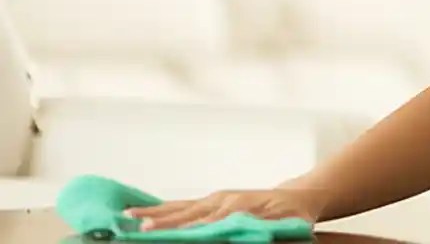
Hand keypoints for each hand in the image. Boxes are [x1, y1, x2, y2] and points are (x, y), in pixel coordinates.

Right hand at [123, 184, 329, 231]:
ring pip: (179, 209)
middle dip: (161, 224)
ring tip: (126, 220)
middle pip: (186, 216)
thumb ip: (264, 234)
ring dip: (153, 215)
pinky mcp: (213, 200)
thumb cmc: (293, 217)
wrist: (298, 198)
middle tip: (135, 230)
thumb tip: (247, 235)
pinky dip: (160, 209)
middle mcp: (224, 202)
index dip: (183, 231)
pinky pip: (182, 205)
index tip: (161, 234)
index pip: (205, 225)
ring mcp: (216, 200)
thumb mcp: (287, 228)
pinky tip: (137, 213)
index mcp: (239, 210)